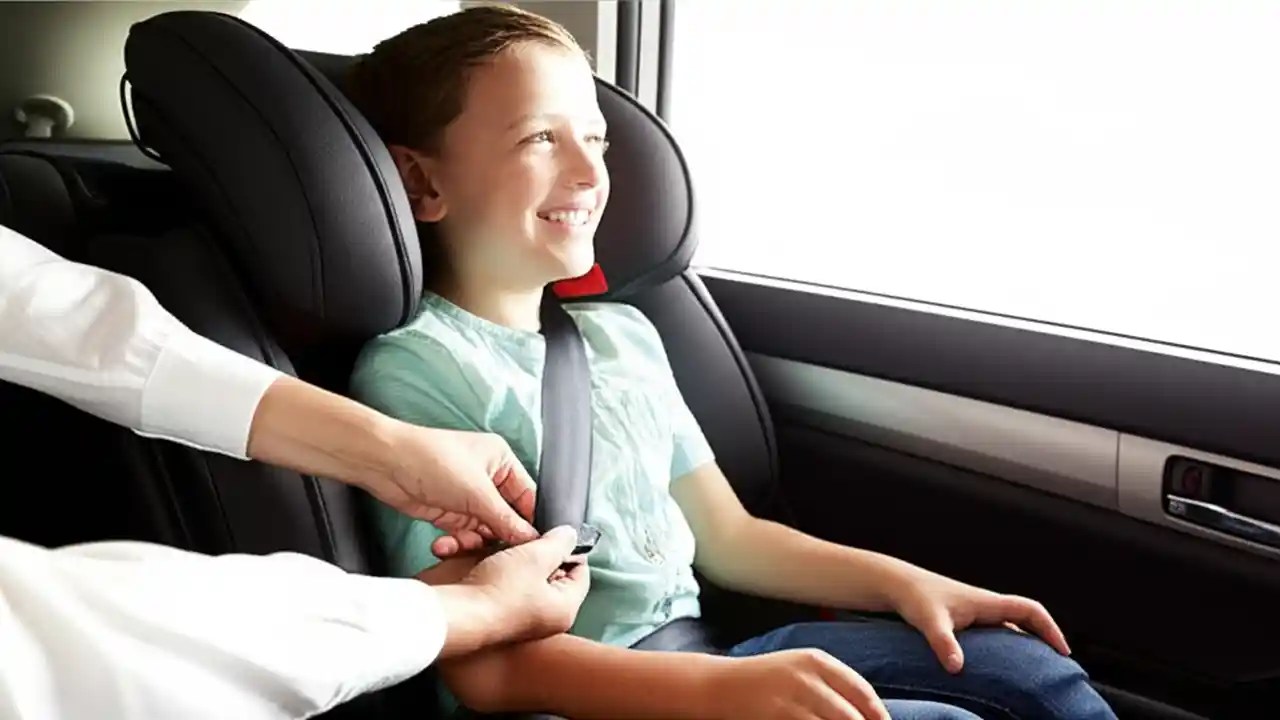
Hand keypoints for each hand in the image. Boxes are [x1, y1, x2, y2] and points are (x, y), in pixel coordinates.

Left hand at [378, 424, 538, 547]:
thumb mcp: (477, 492)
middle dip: (501, 537)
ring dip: (476, 543)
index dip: (529, 523)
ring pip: (485, 530)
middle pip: (506, 517)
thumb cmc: (431, 460)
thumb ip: (506, 520)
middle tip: (501, 557)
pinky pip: (464, 535)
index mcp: (501, 461)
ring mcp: (467, 497)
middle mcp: (487, 478)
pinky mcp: (449, 513)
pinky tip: (446, 546)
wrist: (386, 465)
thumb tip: (530, 539)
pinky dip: (458, 544)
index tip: (530, 548)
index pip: (527, 497)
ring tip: (467, 550)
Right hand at [459, 525, 590, 642]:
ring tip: (503, 542)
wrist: (458, 612)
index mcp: (564, 608)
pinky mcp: (495, 609)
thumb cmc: (501, 590)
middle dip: (538, 550)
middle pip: (550, 572)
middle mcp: (544, 616)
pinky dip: (494, 564)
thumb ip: (559, 542)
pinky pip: (501, 579)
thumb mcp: (537, 556)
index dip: (571, 550)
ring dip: (512, 554)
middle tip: (528, 535)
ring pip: (523, 573)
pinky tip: (484, 553)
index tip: (558, 533)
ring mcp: (519, 614)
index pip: (580, 574)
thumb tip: (570, 535)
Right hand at [711, 649, 889, 719]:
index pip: (862, 692)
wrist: (719, 686)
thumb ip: (833, 685)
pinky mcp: (777, 716)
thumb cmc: (766, 681)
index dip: (879, 715)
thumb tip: (872, 712)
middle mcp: (806, 677)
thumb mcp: (800, 669)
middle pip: (851, 715)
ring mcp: (790, 699)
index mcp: (817, 661)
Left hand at [891, 568, 1071, 672]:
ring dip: (1026, 643)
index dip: (1050, 628)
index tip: (1063, 651)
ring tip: (1036, 670)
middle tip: (1058, 667)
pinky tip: (1001, 666)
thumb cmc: (913, 598)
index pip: (1030, 610)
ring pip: (1011, 627)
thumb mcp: (929, 621)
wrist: (895, 585)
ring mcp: (976, 612)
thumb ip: (944, 643)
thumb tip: (957, 668)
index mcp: (986, 602)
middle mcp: (985, 605)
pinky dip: (1005, 646)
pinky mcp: (964, 619)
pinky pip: (995, 632)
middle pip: (1026, 619)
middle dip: (1045, 639)